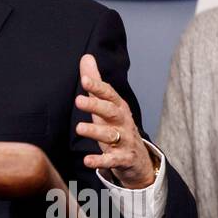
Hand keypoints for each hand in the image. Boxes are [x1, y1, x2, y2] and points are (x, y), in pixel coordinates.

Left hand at [75, 53, 155, 188]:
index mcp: (118, 107)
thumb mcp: (105, 105)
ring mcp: (125, 141)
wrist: (139, 159)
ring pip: (111, 135)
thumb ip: (95, 83)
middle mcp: (123, 122)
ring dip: (95, 131)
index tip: (84, 80)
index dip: (98, 87)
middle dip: (95, 106)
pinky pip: (112, 160)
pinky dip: (100, 161)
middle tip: (78, 101)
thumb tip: (86, 56)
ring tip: (79, 128)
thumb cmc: (116, 127)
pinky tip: (88, 161)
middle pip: (111, 112)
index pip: (109, 94)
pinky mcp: (123, 159)